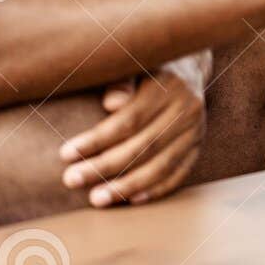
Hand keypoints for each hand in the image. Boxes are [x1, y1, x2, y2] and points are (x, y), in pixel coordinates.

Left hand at [58, 54, 209, 206]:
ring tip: (97, 199)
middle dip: (104, 167)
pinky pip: (178, 174)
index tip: (66, 154)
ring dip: (127, 186)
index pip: (129, 120)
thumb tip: (111, 104)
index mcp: (169, 86)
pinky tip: (131, 200)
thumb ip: (120, 81)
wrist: (188, 68)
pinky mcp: (198, 147)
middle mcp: (187, 109)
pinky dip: (155, 190)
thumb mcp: (132, 64)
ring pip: (161, 166)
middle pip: (142, 147)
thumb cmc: (146, 67)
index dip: (97, 140)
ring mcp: (196, 131)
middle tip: (72, 179)